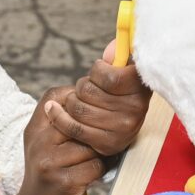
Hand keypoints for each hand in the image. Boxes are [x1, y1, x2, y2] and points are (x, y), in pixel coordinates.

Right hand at [0, 87, 104, 194]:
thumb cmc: (47, 172)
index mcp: (35, 128)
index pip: (56, 96)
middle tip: (94, 143)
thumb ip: (59, 120)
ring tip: (88, 162)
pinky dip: (98, 172)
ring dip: (97, 155)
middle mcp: (39, 142)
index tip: (86, 113)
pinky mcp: (64, 181)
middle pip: (80, 121)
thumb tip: (93, 99)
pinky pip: (95, 166)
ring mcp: (50, 162)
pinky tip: (88, 176)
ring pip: (91, 145)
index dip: (78, 99)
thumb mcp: (42, 142)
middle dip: (93, 132)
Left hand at [45, 42, 151, 157]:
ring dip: (72, 101)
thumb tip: (112, 49)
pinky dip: (58, 116)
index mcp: (142, 87)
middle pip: (88, 92)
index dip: (97, 71)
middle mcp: (136, 110)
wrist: (123, 119)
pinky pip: (73, 128)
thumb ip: (117, 54)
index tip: (98, 70)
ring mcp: (123, 129)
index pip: (110, 78)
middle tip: (86, 88)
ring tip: (78, 99)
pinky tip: (52, 109)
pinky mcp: (108, 145)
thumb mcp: (123, 66)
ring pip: (78, 108)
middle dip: (82, 87)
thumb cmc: (120, 86)